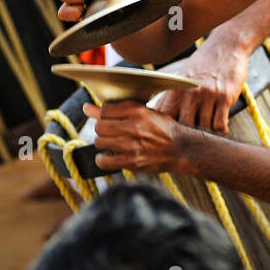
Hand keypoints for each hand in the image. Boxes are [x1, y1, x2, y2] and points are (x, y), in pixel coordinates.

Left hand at [80, 99, 194, 174]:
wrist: (181, 149)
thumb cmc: (163, 129)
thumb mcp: (146, 112)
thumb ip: (118, 110)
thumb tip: (87, 108)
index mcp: (138, 111)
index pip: (105, 109)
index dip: (100, 113)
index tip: (101, 116)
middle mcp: (134, 127)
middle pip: (100, 126)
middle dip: (102, 128)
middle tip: (110, 132)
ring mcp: (132, 146)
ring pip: (99, 142)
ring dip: (103, 143)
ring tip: (113, 143)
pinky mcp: (132, 162)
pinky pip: (104, 161)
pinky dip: (102, 159)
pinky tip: (109, 156)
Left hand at [155, 30, 252, 133]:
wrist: (227, 46)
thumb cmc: (204, 62)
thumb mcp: (183, 76)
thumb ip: (171, 96)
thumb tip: (156, 115)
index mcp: (177, 88)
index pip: (165, 117)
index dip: (167, 130)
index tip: (171, 135)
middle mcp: (191, 93)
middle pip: (185, 127)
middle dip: (187, 135)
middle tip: (191, 138)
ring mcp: (208, 95)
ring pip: (204, 128)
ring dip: (206, 133)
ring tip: (207, 133)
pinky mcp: (225, 97)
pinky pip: (220, 124)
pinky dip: (220, 130)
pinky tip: (220, 127)